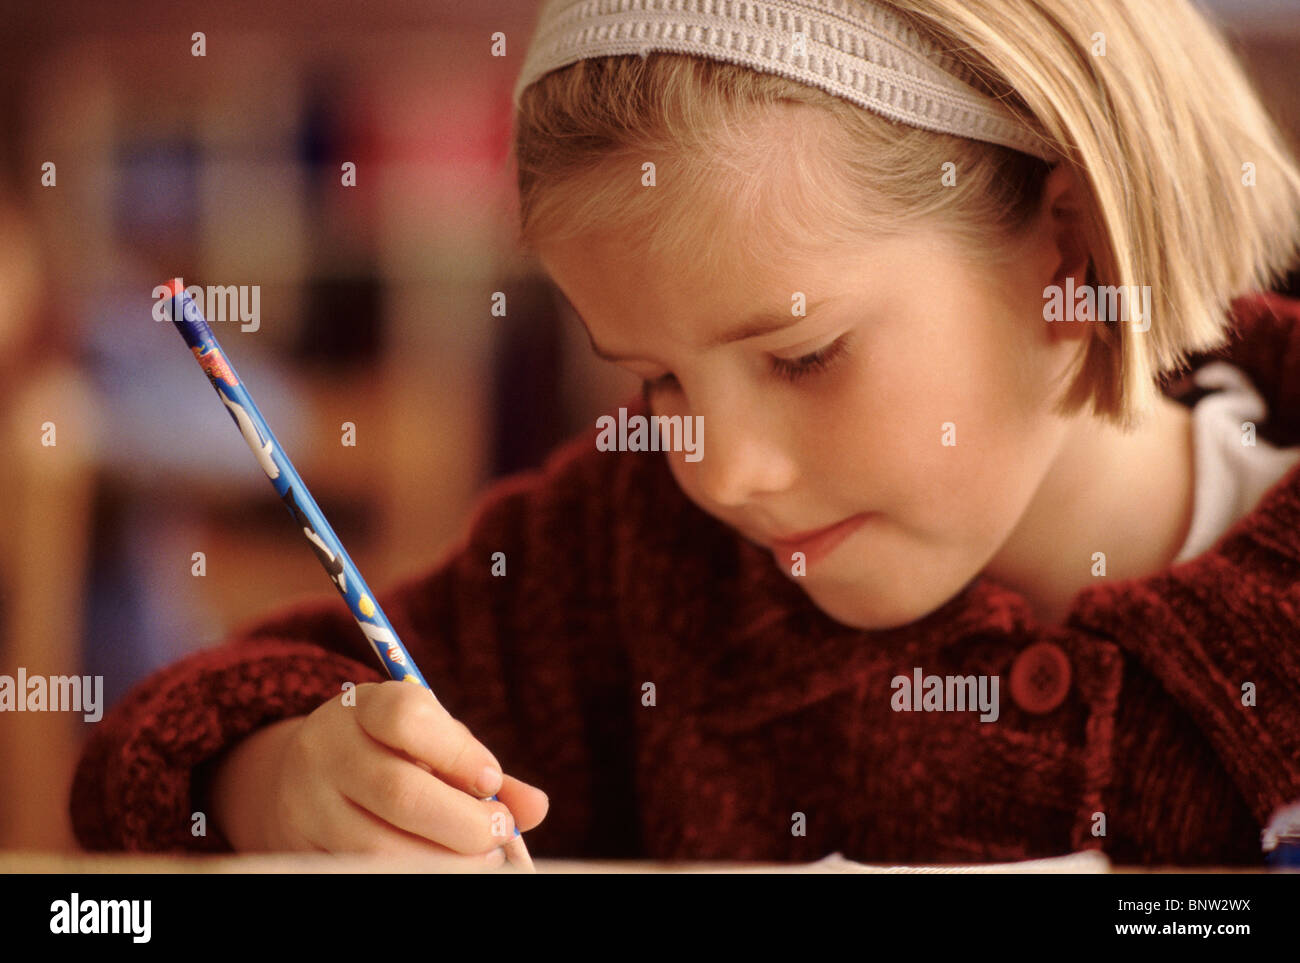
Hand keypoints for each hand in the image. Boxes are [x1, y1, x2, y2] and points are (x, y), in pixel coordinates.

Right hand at [211, 680, 547, 868]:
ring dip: (443, 859)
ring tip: (482, 857)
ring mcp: (308, 804)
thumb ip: (479, 765)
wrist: (304, 776)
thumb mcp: (430, 739)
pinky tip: (443, 866)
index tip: (492, 779)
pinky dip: (413, 870)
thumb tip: (535, 807)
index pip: (406, 717)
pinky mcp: (304, 847)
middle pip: (398, 792)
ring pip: (379, 845)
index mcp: (363, 707)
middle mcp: (327, 751)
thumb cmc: (391, 751)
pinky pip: (363, 867)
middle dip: (463, 823)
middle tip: (499, 832)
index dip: (458, 751)